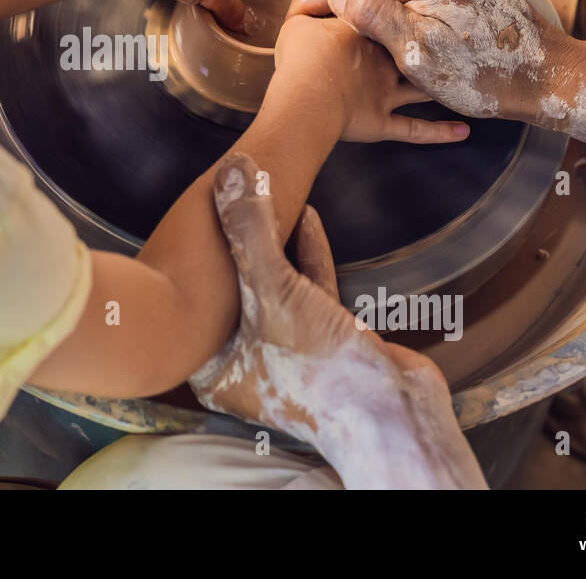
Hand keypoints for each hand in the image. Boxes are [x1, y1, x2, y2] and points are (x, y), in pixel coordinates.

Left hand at [189, 153, 486, 487]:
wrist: (392, 415)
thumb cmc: (319, 370)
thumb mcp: (273, 292)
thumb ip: (249, 230)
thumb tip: (229, 170)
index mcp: (213, 368)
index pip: (194, 301)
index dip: (195, 256)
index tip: (193, 212)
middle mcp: (244, 364)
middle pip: (233, 291)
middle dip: (236, 243)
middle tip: (225, 195)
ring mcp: (287, 355)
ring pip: (273, 287)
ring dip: (274, 242)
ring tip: (265, 195)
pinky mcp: (325, 341)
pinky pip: (307, 289)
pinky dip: (307, 254)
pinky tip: (307, 216)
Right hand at [272, 14, 469, 143]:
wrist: (305, 102)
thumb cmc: (301, 60)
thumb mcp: (299, 21)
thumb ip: (311, 4)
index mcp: (367, 28)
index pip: (376, 9)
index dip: (376, 8)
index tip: (378, 8)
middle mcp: (383, 58)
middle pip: (400, 45)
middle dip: (411, 40)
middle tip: (422, 36)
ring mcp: (387, 92)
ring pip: (418, 84)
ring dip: (435, 83)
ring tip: (451, 77)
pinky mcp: (383, 121)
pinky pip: (415, 129)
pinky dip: (438, 132)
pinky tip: (461, 131)